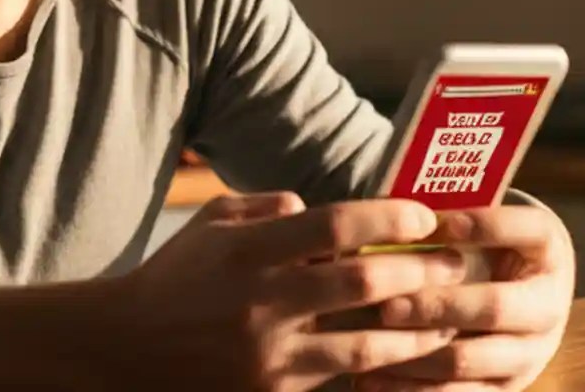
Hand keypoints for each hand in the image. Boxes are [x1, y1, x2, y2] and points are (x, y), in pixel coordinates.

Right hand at [121, 192, 472, 391]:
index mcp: (248, 249)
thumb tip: (323, 210)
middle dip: (423, 269)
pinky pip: (343, 378)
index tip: (423, 214)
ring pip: (368, 342)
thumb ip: (269, 208)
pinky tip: (408, 358)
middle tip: (459, 260)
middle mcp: (262, 301)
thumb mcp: (212, 222)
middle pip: (364, 282)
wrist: (124, 350)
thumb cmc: (175, 277)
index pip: (335, 224)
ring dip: (418, 328)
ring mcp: (269, 355)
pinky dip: (380, 367)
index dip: (389, 216)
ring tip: (450, 315)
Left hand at [354, 205, 575, 391]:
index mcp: (548, 249)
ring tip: (369, 342)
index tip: (439, 223)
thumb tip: (395, 209)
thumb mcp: (486, 223)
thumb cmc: (488, 244)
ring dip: (416, 353)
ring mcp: (532, 351)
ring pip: (471, 358)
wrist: (525, 293)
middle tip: (387, 304)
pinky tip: (371, 380)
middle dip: (437, 305)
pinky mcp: (507, 386)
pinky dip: (413, 389)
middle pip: (496, 307)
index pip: (528, 230)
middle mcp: (549, 303)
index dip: (486, 225)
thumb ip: (452, 217)